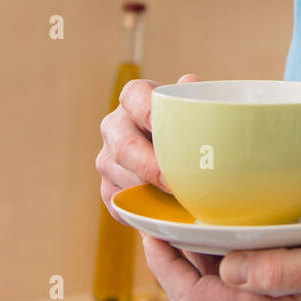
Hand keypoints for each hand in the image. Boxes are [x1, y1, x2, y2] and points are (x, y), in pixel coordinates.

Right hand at [96, 73, 199, 221]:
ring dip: (146, 193)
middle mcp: (115, 126)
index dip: (145, 109)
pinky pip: (119, 204)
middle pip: (123, 146)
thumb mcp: (192, 106)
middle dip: (148, 165)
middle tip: (173, 182)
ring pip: (120, 177)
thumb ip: (192, 96)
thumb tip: (189, 82)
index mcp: (134, 98)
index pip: (133, 96)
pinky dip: (140, 214)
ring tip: (176, 204)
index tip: (161, 124)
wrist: (177, 153)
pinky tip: (161, 218)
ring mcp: (107, 159)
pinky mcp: (108, 188)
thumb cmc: (188, 125)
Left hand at [140, 231, 300, 300]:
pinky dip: (217, 254)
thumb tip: (228, 266)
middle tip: (159, 216)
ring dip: (191, 255)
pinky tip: (224, 226)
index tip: (151, 228)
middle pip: (193, 292)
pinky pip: (233, 278)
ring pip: (212, 285)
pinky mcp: (277, 295)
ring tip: (182, 215)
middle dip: (169, 258)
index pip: (192, 295)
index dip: (164, 265)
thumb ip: (277, 271)